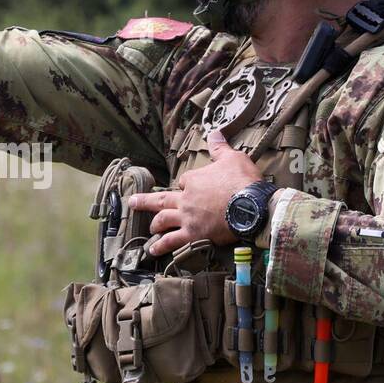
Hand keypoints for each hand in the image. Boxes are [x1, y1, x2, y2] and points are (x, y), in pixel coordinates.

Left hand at [129, 131, 263, 254]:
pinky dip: (161, 246)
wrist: (251, 205)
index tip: (188, 187)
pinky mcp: (193, 234)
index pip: (183, 181)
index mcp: (194, 179)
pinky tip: (152, 250)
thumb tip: (214, 131)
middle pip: (162, 199)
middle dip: (146, 201)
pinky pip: (172, 241)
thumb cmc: (243, 181)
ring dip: (154, 224)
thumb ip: (220, 147)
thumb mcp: (233, 158)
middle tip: (132, 202)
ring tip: (149, 229)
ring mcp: (187, 217)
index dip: (185, 184)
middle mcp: (186, 198)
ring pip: (163, 220)